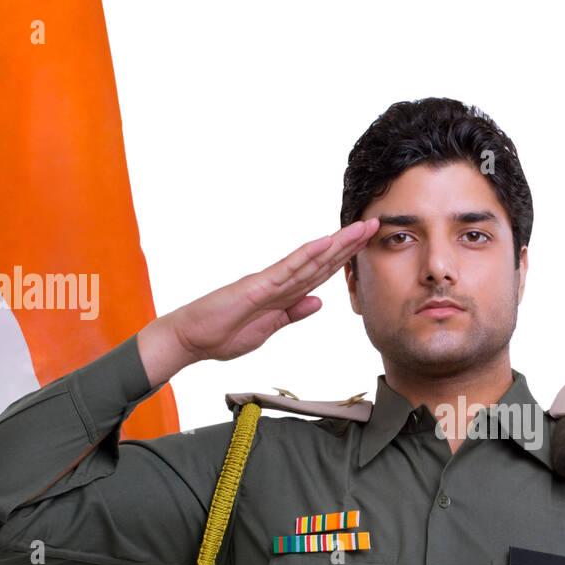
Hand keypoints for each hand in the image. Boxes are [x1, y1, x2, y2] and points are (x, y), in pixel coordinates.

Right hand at [141, 218, 378, 382]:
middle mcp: (279, 282)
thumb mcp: (269, 328)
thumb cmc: (223, 334)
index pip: (320, 273)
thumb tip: (318, 302)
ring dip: (336, 244)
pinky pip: (287, 269)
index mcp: (283, 294)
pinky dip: (306, 255)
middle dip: (348, 244)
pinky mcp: (257, 286)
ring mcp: (269, 281)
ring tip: (359, 228)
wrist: (191, 339)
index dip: (344, 259)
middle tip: (373, 224)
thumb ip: (293, 313)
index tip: (366, 245)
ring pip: (309, 259)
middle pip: (321, 260)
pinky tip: (325, 243)